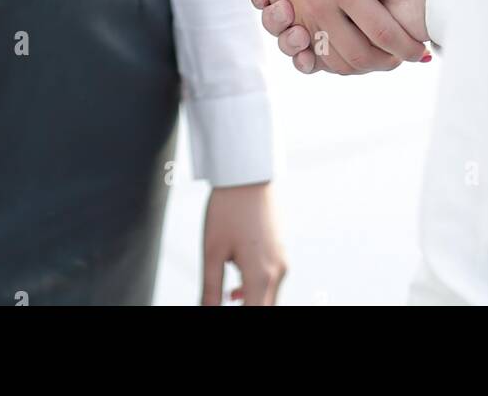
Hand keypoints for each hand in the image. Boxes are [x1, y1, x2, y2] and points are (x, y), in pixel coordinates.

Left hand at [201, 182, 286, 305]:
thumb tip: (204, 310)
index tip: (224, 302)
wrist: (248, 172)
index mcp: (261, 276)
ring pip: (268, 295)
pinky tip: (236, 279)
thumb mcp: (212, 251)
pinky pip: (271, 279)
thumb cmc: (227, 209)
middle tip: (226, 296)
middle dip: (246, 306)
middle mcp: (278, 272)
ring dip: (250, 299)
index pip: (254, 313)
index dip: (239, 316)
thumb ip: (210, 289)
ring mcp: (283, 260)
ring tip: (228, 291)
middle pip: (265, 307)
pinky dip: (256, 286)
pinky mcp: (281, 250)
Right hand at [249, 0, 435, 74]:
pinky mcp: (347, 55)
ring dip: (284, 38)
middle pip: (282, 24)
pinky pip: (315, 65)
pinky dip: (303, 60)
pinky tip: (301, 45)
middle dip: (274, 20)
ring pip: (293, 46)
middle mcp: (325, 8)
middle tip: (282, 10)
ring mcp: (335, 32)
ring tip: (292, 24)